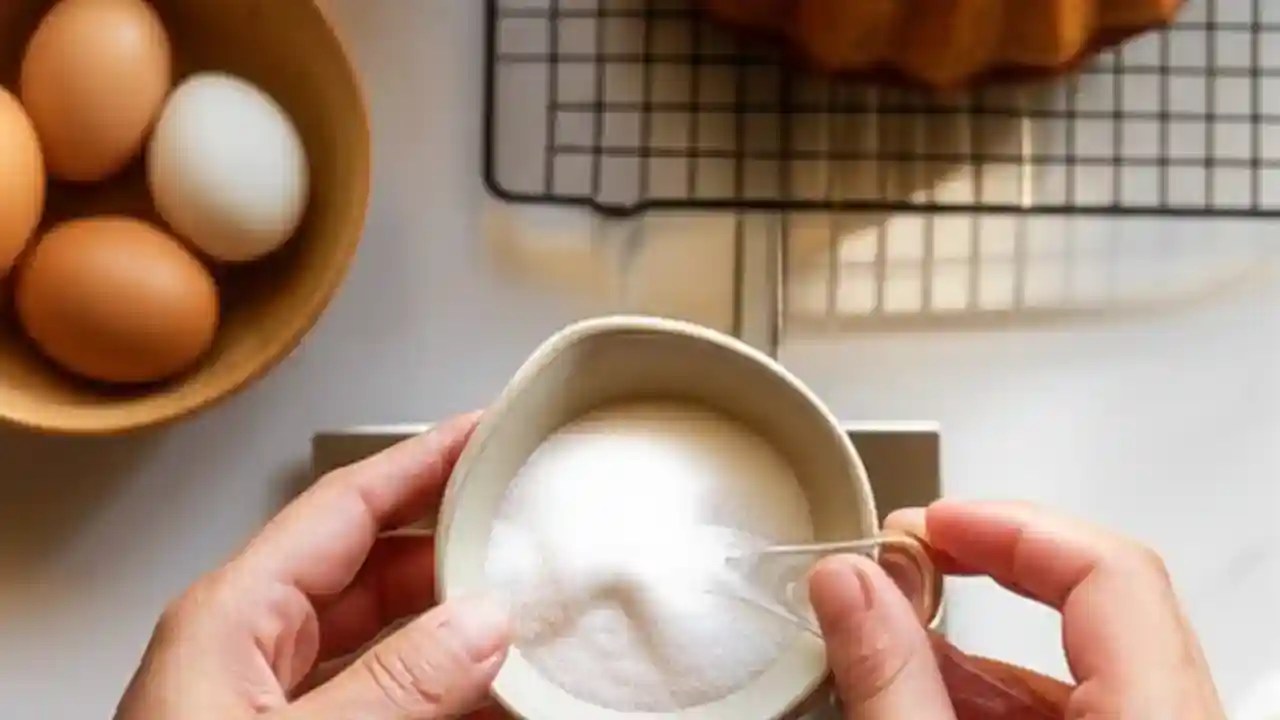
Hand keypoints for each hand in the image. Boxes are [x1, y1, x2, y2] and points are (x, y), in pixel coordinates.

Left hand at [116, 413, 511, 719]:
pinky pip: (389, 698)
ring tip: (532, 625)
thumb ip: (393, 685)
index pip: (346, 506)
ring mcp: (280, 701)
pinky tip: (496, 700)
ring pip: (390, 639)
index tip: (489, 432)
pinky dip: (446, 696)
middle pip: (376, 569)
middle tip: (531, 541)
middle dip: (458, 553)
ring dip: (461, 633)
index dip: (424, 461)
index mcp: (234, 617)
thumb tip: (483, 622)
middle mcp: (256, 648)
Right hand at [809, 501, 1225, 719]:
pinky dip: (1001, 700)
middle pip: (1098, 603)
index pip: (1107, 570)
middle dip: (988, 571)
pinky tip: (929, 701)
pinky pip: (1085, 712)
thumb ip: (892, 679)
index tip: (925, 526)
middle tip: (907, 557)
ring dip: (980, 649)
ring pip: (1085, 667)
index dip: (1007, 527)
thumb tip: (850, 585)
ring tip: (894, 643)